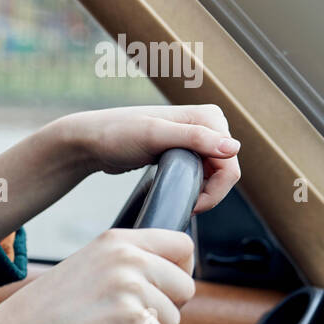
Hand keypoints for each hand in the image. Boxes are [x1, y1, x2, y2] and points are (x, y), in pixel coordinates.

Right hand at [0, 227, 196, 323]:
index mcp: (116, 239)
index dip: (180, 271)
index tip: (162, 290)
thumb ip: (125, 261)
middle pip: (186, 286)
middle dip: (166, 309)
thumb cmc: (46, 309)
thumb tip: (170, 272)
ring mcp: (130, 287)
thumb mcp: (87, 265)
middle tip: (129, 318)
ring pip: (174, 317)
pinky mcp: (131, 319)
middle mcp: (127, 257)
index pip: (182, 244)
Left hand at [56, 104, 241, 214]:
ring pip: (216, 174)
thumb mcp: (153, 135)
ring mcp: (196, 139)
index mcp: (208, 116)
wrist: (90, 141)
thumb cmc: (116, 134)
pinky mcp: (184, 151)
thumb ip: (193, 139)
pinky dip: (194, 187)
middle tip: (186, 206)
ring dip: (202, 191)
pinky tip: (178, 193)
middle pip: (226, 169)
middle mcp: (208, 125)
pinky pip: (202, 174)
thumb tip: (232, 148)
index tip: (192, 204)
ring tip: (179, 199)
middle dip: (210, 192)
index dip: (216, 188)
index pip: (230, 160)